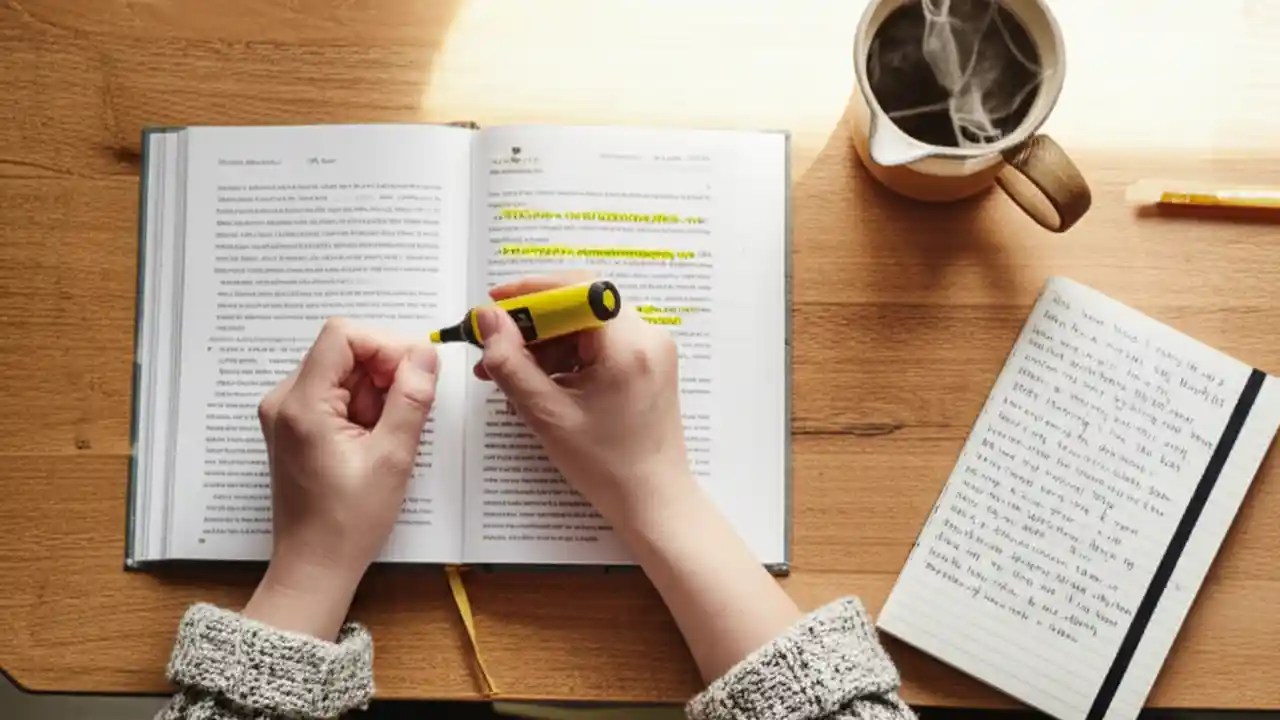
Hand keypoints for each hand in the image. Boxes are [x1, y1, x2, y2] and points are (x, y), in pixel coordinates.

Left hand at [243, 318, 438, 639]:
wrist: (314, 567)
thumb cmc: (349, 522)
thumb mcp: (393, 458)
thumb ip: (411, 399)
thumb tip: (426, 355)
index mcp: (302, 404)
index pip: (342, 335)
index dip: (385, 345)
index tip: (412, 375)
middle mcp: (284, 400)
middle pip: (342, 352)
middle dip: (383, 372)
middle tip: (406, 412)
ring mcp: (286, 414)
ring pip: (342, 373)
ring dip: (375, 392)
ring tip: (388, 435)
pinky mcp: (294, 427)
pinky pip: (334, 394)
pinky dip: (362, 407)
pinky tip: (374, 440)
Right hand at [473, 274, 695, 528]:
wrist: (654, 501)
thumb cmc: (607, 466)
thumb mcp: (548, 414)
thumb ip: (512, 363)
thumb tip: (487, 319)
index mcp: (629, 344)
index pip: (577, 289)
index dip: (530, 290)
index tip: (494, 304)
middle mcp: (648, 337)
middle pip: (580, 305)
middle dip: (532, 323)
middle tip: (493, 345)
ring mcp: (651, 351)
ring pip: (586, 325)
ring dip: (545, 343)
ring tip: (508, 373)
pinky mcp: (647, 365)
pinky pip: (599, 345)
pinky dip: (567, 357)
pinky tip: (538, 383)